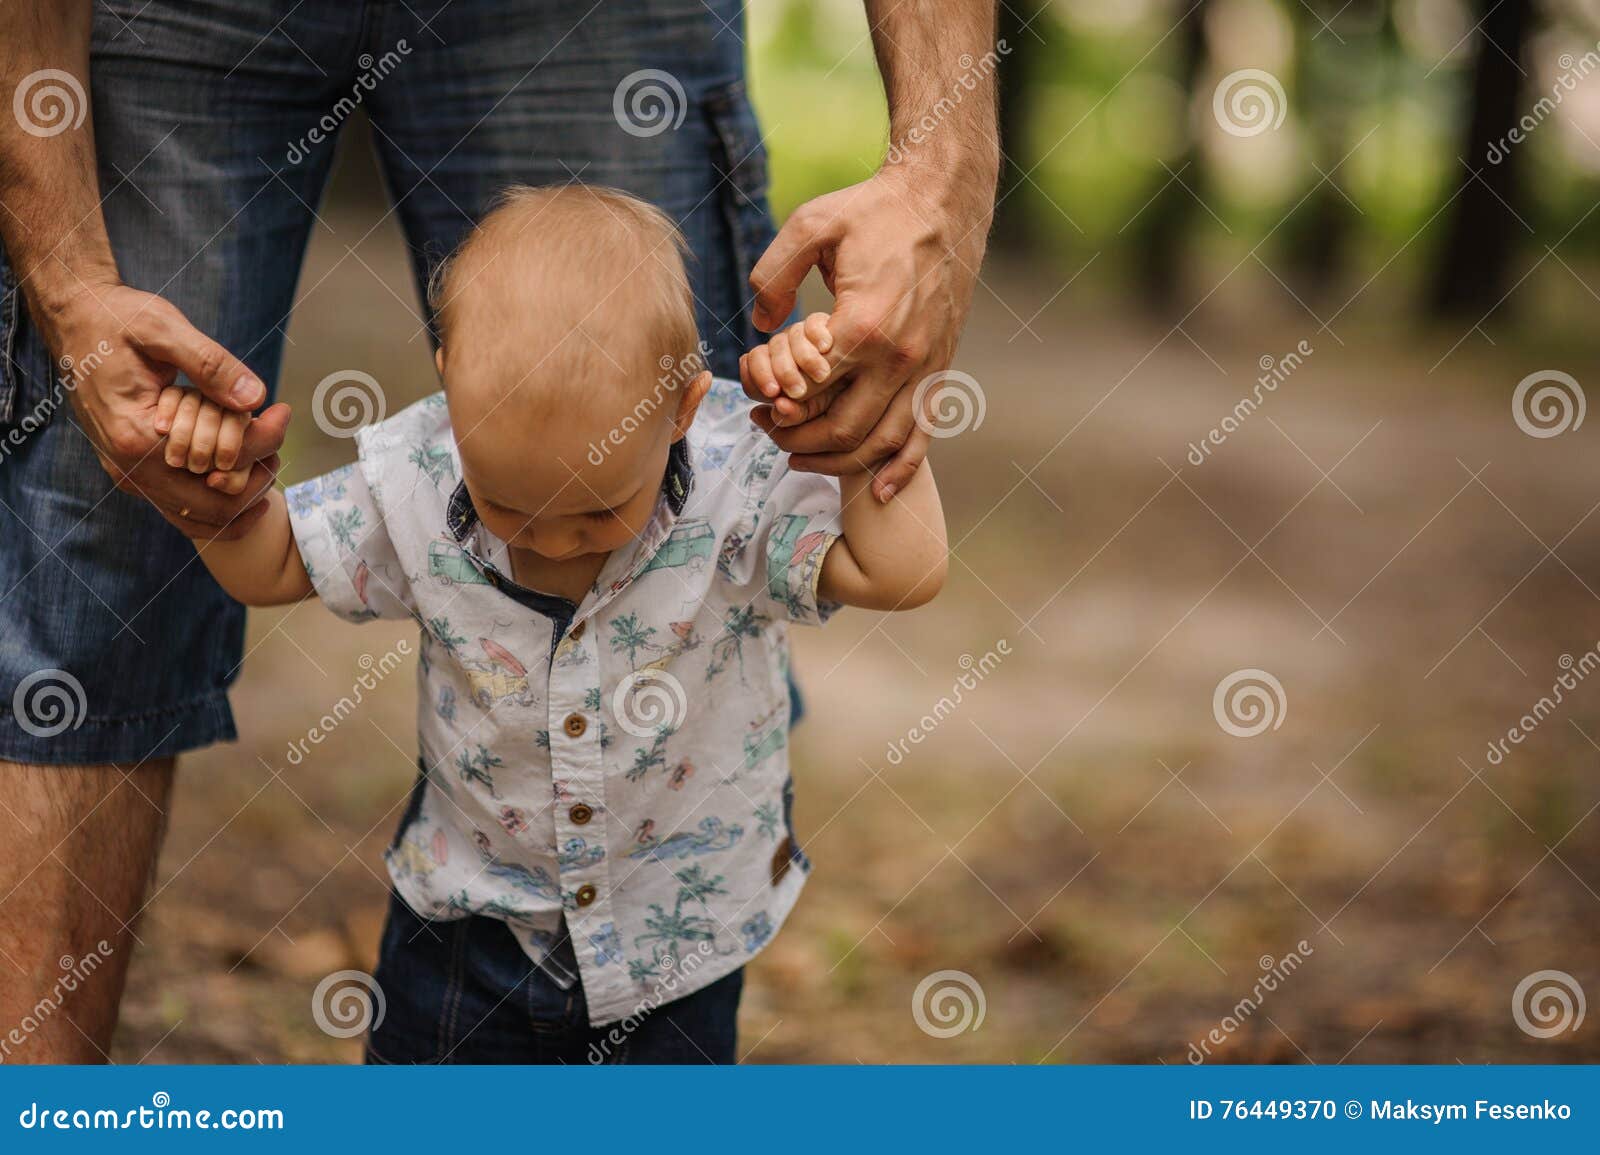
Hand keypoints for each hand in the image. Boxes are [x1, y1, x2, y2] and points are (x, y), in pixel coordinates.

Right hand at [39, 280, 289, 538]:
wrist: (73, 321)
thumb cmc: (115, 320)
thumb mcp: (162, 328)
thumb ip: (210, 364)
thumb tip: (255, 398)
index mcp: (136, 438)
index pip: (220, 468)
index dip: (263, 444)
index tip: (282, 412)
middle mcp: (130, 469)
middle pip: (217, 509)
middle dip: (258, 478)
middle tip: (276, 438)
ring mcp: (131, 475)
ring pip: (202, 515)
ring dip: (241, 488)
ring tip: (264, 450)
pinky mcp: (135, 471)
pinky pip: (184, 503)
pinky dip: (218, 490)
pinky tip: (240, 462)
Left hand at [745, 164, 990, 499]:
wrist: (943, 199)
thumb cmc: (873, 210)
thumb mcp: (810, 225)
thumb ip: (772, 274)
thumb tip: (760, 323)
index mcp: (863, 324)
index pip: (810, 391)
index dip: (777, 407)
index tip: (758, 404)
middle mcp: (899, 356)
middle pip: (842, 429)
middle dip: (798, 443)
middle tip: (768, 435)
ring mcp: (925, 366)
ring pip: (881, 442)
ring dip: (839, 462)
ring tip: (801, 460)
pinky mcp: (941, 368)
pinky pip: (923, 432)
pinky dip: (902, 469)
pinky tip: (880, 494)